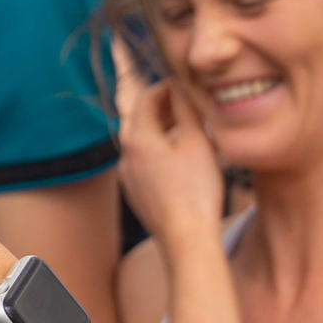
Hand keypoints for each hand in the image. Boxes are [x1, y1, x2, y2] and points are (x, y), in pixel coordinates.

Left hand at [112, 62, 227, 253]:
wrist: (186, 240)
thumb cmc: (196, 191)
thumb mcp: (197, 142)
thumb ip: (187, 109)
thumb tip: (180, 85)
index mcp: (137, 137)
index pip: (147, 96)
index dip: (168, 85)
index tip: (187, 82)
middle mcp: (125, 155)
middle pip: (138, 116)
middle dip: (158, 102)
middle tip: (179, 94)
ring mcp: (128, 176)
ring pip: (140, 139)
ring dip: (159, 125)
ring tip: (186, 122)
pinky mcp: (136, 192)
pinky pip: (143, 160)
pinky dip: (158, 147)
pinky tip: (179, 154)